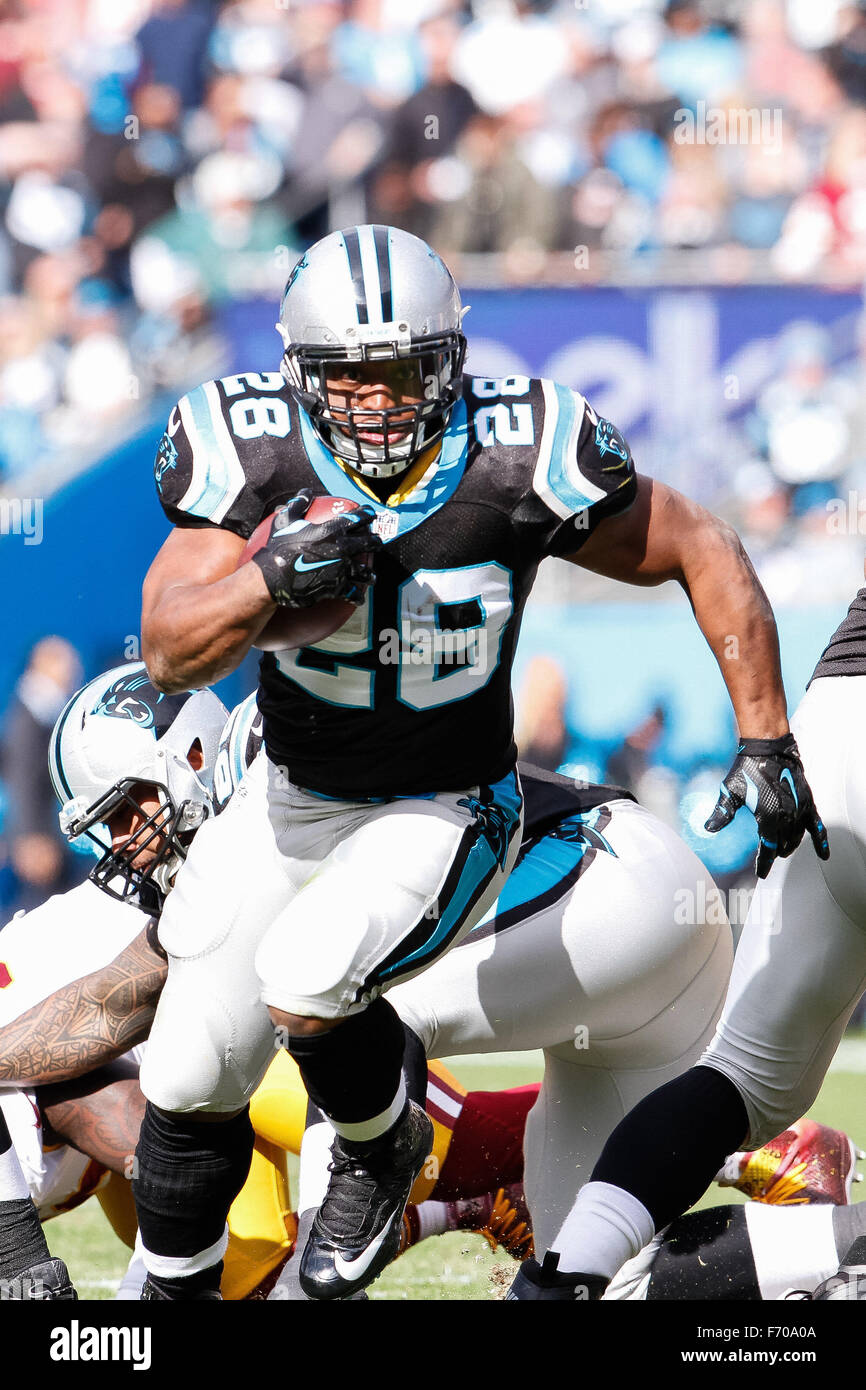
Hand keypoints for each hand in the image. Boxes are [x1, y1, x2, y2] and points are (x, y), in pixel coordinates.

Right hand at [252, 491, 380, 608]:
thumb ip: (298, 504)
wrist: (273, 577)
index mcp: (331, 530)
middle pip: (368, 543)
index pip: (357, 518)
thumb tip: (305, 492)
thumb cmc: (277, 547)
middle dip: (376, 542)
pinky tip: (358, 597)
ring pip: (365, 571)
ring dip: (369, 574)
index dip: (367, 514)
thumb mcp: (284, 520)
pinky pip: (352, 592)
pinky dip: (356, 596)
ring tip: (371, 576)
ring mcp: (341, 569)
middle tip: (377, 542)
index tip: (371, 514)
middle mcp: (341, 548)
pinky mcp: (336, 587)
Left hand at [705, 734, 828, 878]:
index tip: (762, 873)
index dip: (765, 863)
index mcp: (767, 817)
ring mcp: (799, 810)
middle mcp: (786, 816)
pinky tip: (824, 855)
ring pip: (797, 838)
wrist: (768, 749)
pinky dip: (822, 842)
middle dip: (776, 852)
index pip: (768, 849)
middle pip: (783, 845)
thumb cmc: (747, 769)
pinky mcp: (808, 802)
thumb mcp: (730, 792)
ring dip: (790, 846)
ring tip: (783, 848)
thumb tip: (708, 829)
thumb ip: (722, 813)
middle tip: (769, 854)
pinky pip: (817, 826)